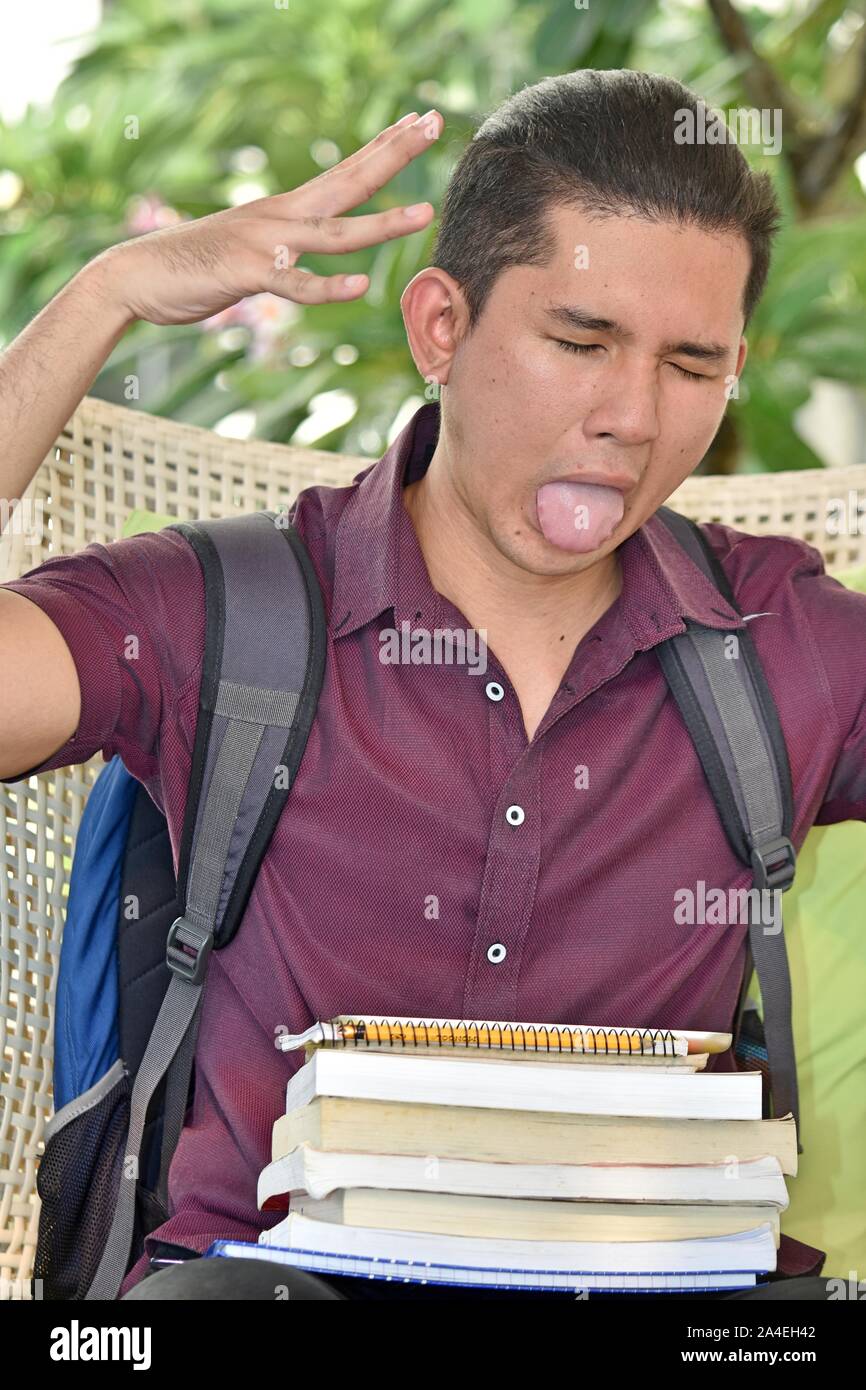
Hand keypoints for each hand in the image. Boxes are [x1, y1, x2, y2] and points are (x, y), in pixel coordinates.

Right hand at [98, 110, 442, 325]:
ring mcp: (265, 242)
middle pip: (350, 180)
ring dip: (381, 225)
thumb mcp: (250, 250)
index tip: (421, 121)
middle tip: (436, 124)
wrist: (136, 277)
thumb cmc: (194, 266)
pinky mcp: (248, 274)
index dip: (385, 145)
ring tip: (424, 214)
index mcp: (285, 208)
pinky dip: (328, 287)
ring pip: (335, 232)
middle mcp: (281, 216)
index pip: (346, 169)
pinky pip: (296, 283)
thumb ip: (281, 250)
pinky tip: (359, 286)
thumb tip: (301, 258)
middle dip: (395, 154)